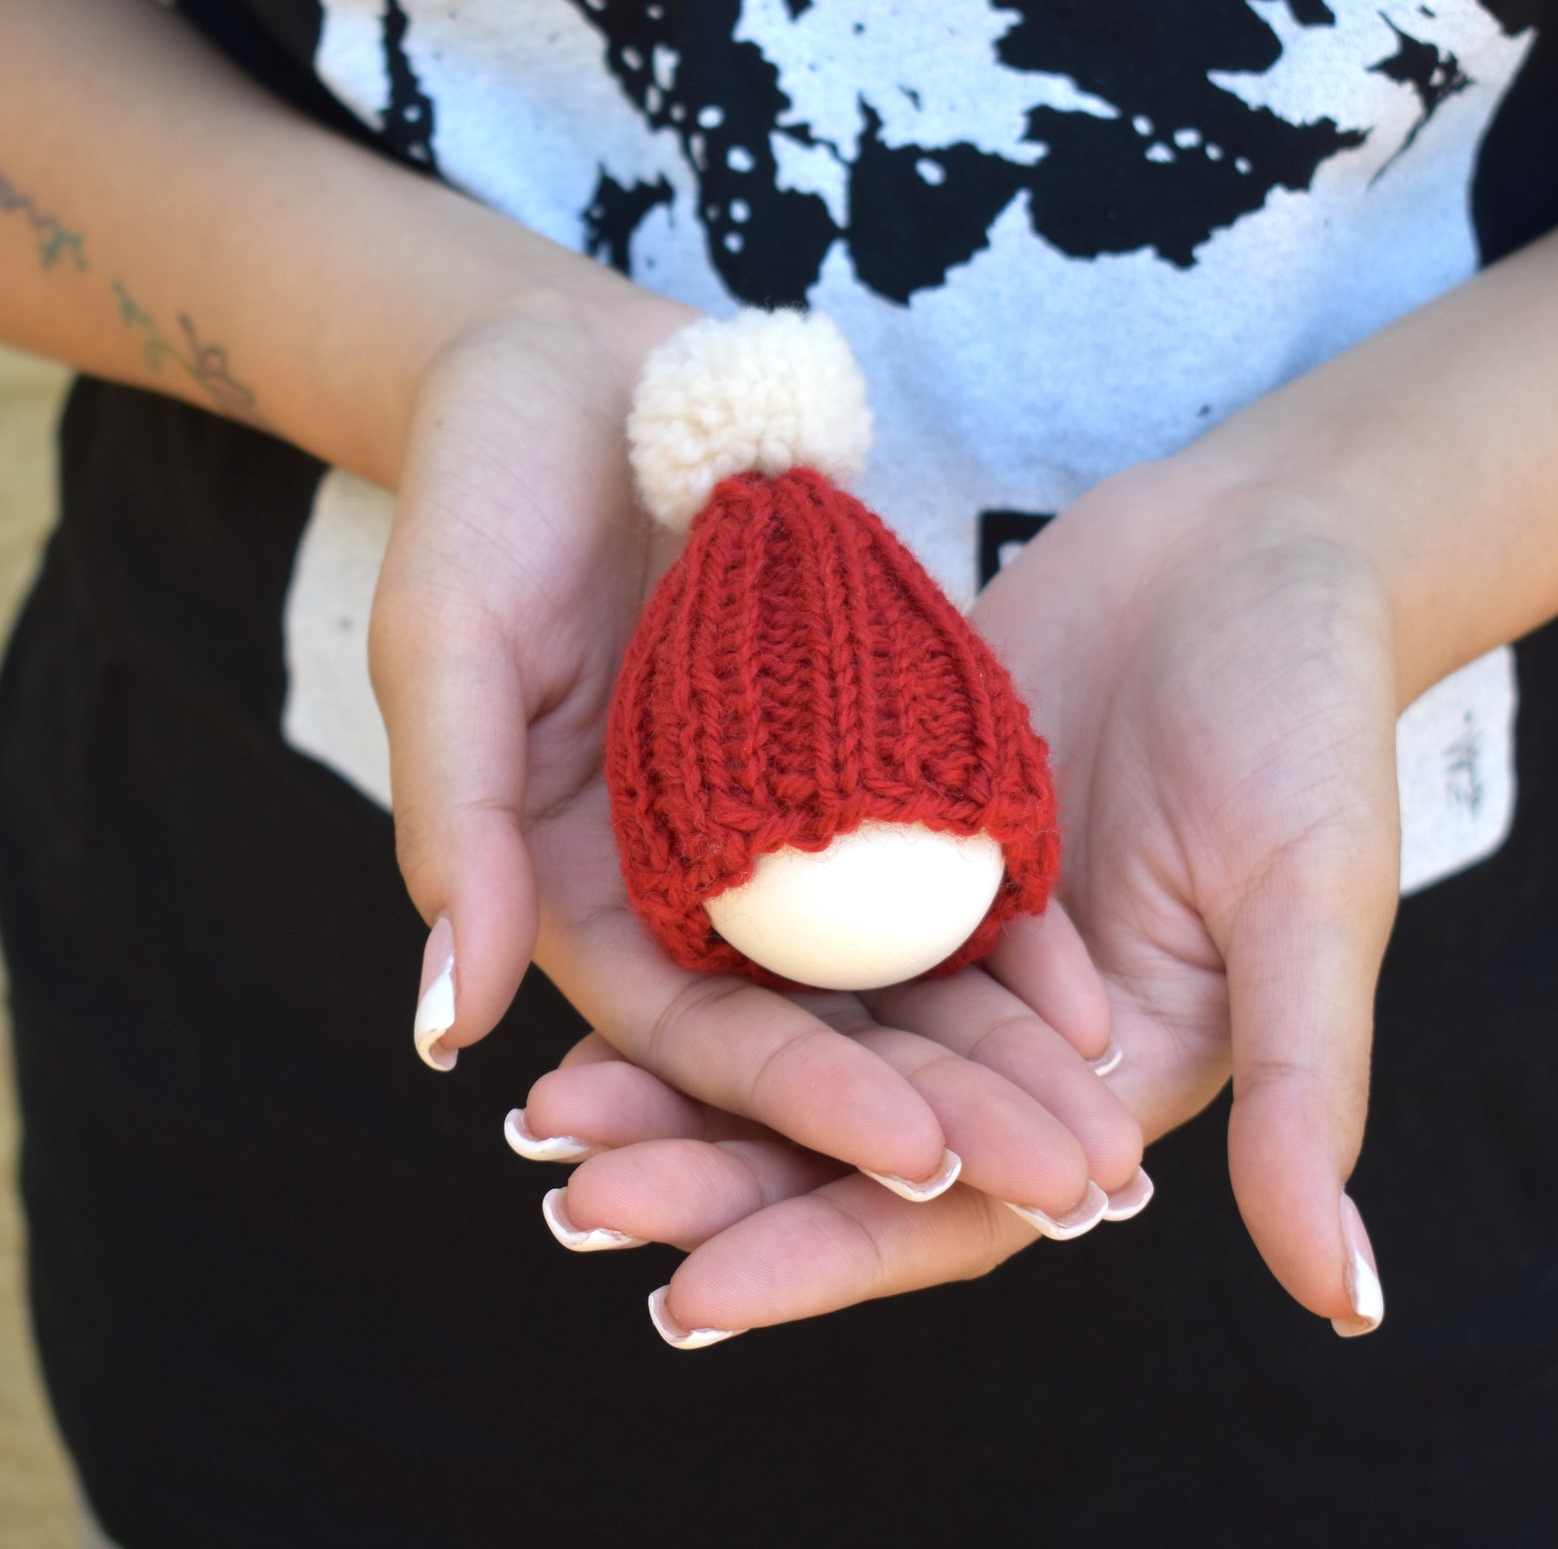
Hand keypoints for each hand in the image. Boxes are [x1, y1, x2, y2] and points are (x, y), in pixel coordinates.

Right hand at [370, 279, 1143, 1245]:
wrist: (583, 374)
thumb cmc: (484, 495)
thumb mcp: (448, 646)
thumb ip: (459, 825)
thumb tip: (448, 1029)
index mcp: (589, 888)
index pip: (695, 1035)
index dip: (800, 1097)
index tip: (915, 1157)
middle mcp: (696, 882)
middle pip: (820, 1025)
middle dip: (937, 1110)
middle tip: (1065, 1183)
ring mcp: (786, 824)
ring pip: (897, 964)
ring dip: (999, 1046)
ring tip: (1108, 1121)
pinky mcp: (861, 751)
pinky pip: (943, 849)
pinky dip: (1013, 919)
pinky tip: (1097, 980)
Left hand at [510, 460, 1397, 1341]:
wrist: (1248, 549)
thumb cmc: (1311, 718)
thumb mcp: (1310, 900)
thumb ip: (1298, 1088)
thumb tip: (1339, 1300)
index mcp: (1101, 1074)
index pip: (948, 1204)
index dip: (825, 1255)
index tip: (694, 1299)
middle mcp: (1000, 1021)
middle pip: (837, 1132)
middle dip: (711, 1175)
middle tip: (576, 1198)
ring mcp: (935, 925)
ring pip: (786, 1027)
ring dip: (673, 1078)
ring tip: (547, 1107)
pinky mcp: (886, 834)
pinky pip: (776, 905)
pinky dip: (694, 945)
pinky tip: (591, 968)